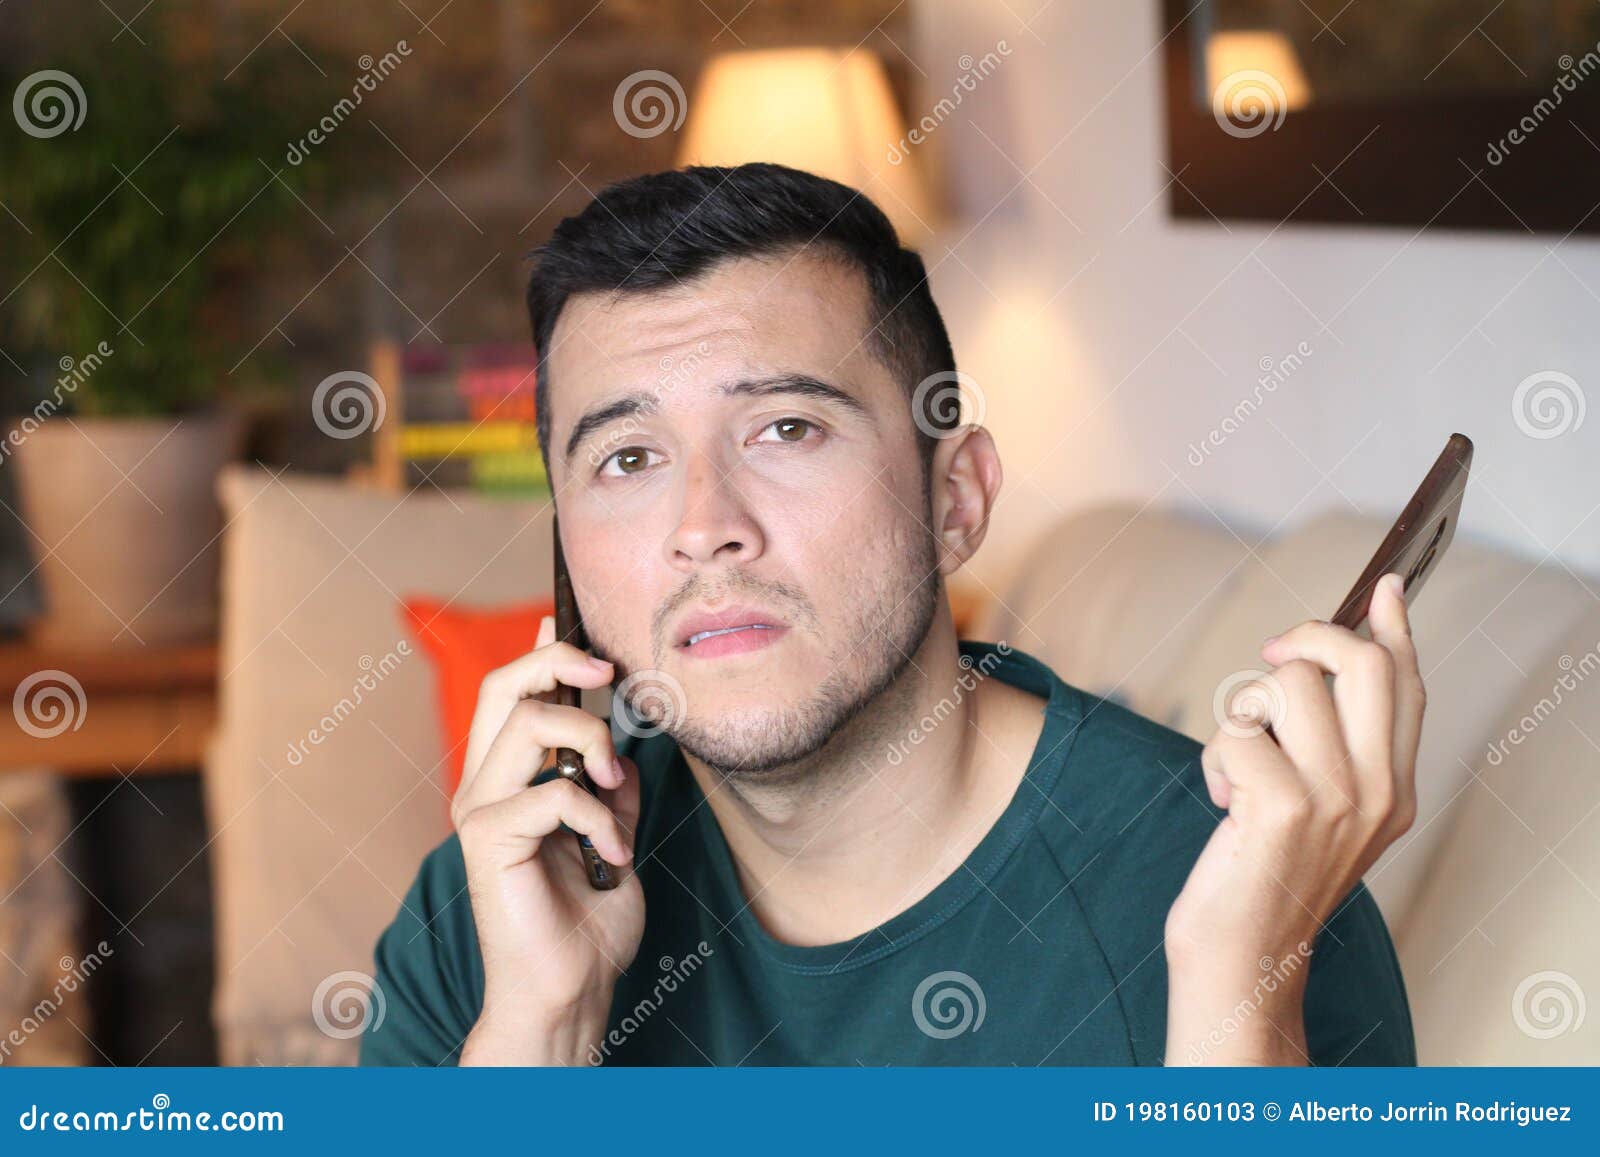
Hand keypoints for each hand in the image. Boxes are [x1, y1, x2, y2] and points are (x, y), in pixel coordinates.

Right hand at [455, 616, 644, 1065]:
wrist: (572, 988)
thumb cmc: (588, 920)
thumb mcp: (614, 831)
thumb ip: (610, 784)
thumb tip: (621, 744)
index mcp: (506, 778)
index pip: (511, 690)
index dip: (543, 648)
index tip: (577, 626)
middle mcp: (482, 784)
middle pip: (506, 684)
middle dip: (561, 662)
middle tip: (610, 674)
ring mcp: (480, 810)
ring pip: (532, 723)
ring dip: (594, 744)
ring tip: (618, 789)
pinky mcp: (488, 839)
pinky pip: (556, 792)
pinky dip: (600, 819)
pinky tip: (613, 859)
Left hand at [1164, 572, 1423, 1063]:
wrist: (1241, 961)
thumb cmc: (1262, 877)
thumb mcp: (1314, 808)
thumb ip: (1328, 743)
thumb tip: (1308, 662)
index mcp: (1394, 790)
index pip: (1407, 688)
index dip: (1396, 629)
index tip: (1389, 585)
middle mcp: (1379, 792)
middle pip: (1364, 663)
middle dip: (1309, 639)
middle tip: (1271, 658)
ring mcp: (1337, 799)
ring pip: (1287, 685)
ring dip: (1241, 713)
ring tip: (1237, 767)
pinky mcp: (1284, 807)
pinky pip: (1237, 730)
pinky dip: (1214, 758)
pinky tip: (1222, 802)